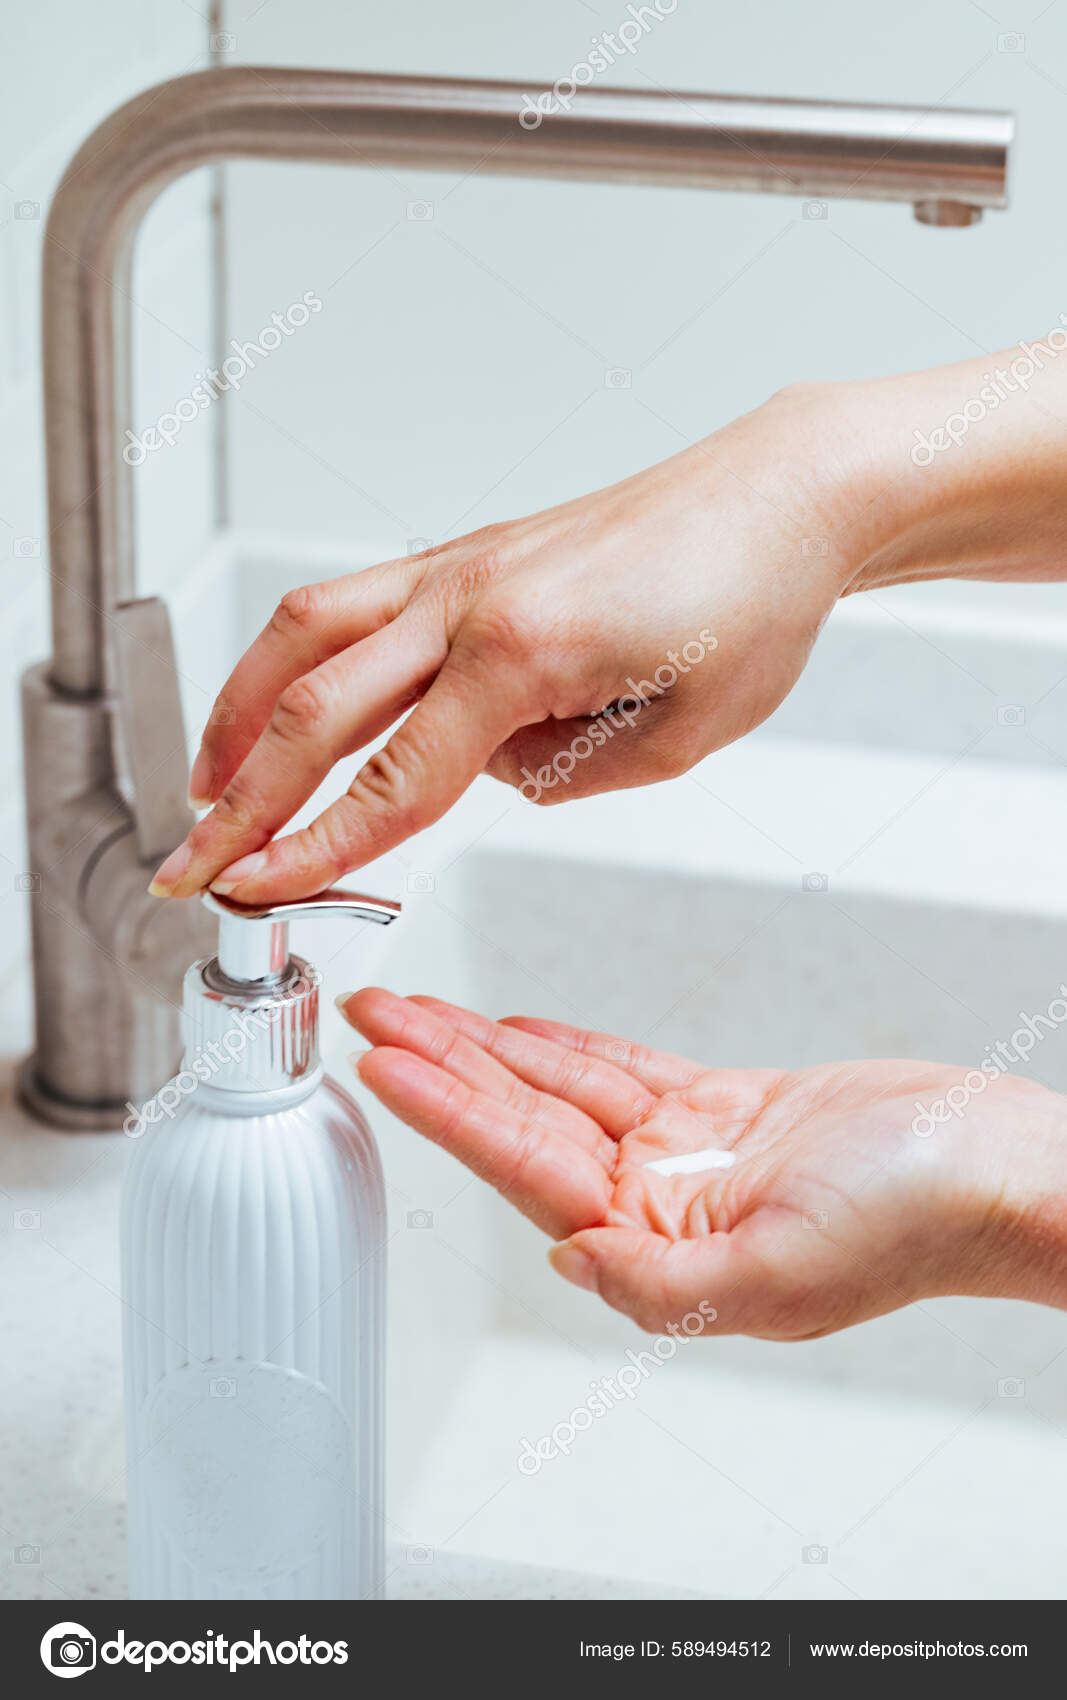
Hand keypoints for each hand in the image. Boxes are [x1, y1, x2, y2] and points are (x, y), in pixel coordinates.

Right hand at [149, 383, 861, 900]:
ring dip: (240, 713)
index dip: (314, 852)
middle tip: (191, 864)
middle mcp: (469, 599)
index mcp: (524, 653)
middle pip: (314, 709)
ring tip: (211, 785)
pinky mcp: (464, 553)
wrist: (778, 495)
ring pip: (304, 634)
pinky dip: (293, 656)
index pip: (392, 783)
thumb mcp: (676, 738)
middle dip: (240, 801)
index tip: (256, 892)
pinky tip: (286, 699)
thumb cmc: (748, 602)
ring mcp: (458, 566)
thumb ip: (560, 774)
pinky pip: (349, 603)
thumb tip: (483, 772)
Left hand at [339, 989, 1066, 1336]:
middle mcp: (661, 1204)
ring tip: (422, 1010)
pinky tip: (518, 1030)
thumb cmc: (913, 1222)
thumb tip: (564, 1260)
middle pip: (525, 1122)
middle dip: (444, 1068)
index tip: (387, 1064)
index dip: (448, 1113)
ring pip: (564, 1088)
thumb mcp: (779, 1272)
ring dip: (490, 1048)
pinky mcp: (728, 1109)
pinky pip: (625, 1072)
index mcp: (662, 1250)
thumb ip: (658, 1281)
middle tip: (374, 1016)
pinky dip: (569, 1049)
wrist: (995, 1164)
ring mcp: (691, 1155)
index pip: (524, 1168)